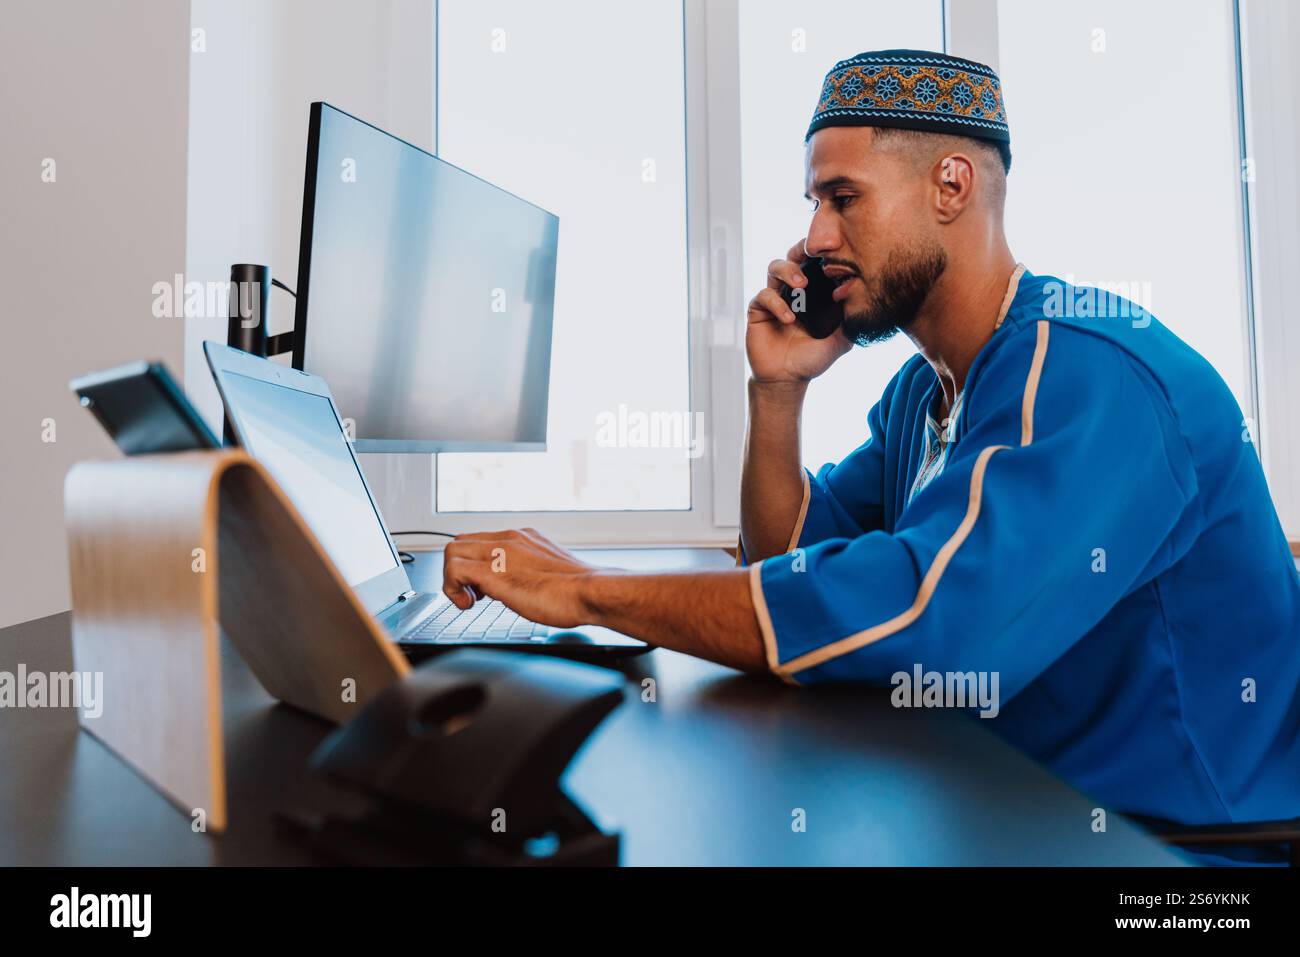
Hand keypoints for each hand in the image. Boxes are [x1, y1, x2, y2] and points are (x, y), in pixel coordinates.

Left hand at [441, 527, 597, 627]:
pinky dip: (453, 589)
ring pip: (452, 551)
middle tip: (473, 595)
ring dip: (453, 580)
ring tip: (470, 600)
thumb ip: (529, 570)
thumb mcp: (548, 570)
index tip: (481, 587)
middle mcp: (508, 539)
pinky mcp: (493, 572)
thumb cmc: (578, 590)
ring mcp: (499, 553)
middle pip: (461, 542)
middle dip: (458, 571)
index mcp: (522, 538)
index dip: (473, 564)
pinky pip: (455, 569)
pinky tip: (469, 605)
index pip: (479, 540)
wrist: (590, 592)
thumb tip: (521, 585)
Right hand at [746, 239, 851, 383]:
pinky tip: (788, 319)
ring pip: (775, 267)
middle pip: (793, 256)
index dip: (822, 254)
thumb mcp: (840, 341)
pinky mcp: (759, 310)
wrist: (787, 379)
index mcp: (813, 293)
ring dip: (788, 271)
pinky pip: (764, 295)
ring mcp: (775, 298)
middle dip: (801, 250)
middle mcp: (793, 291)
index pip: (816, 264)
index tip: (833, 251)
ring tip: (800, 286)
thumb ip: (850, 322)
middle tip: (811, 255)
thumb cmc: (811, 359)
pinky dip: (777, 304)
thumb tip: (866, 302)